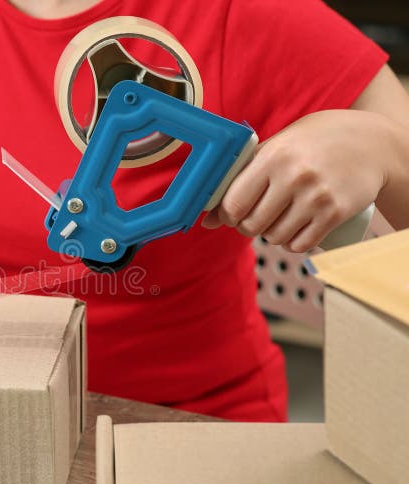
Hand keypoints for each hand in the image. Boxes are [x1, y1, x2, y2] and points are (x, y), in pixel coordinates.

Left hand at [202, 110, 387, 251]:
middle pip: (251, 225)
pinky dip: (293, 243)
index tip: (231, 214)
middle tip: (255, 217)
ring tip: (278, 219)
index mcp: (273, 156)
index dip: (227, 216)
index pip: (233, 203)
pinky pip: (300, 245)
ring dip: (271, 235)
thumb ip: (241, 178)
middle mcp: (294, 176)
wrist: (372, 142)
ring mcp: (317, 197)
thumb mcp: (277, 147)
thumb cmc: (313, 142)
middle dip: (247, 227)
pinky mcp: (336, 213)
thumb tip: (206, 222)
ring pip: (275, 238)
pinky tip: (295, 230)